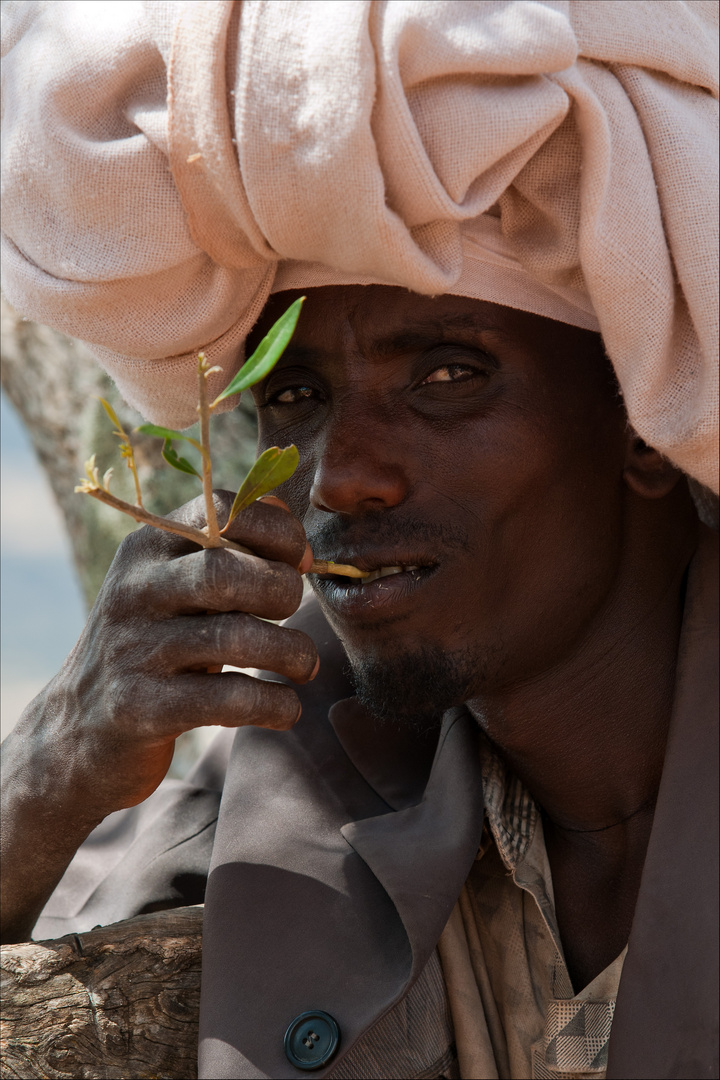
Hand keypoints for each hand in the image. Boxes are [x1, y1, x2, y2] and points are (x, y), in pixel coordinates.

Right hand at [7, 490, 316, 818]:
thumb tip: (295, 535)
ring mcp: (133, 650)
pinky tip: (286, 707)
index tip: (300, 563)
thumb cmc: (155, 645)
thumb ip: (229, 552)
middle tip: (294, 615)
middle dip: (282, 591)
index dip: (278, 532)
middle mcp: (135, 591)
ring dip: (292, 652)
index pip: (221, 510)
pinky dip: (276, 704)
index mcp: (147, 547)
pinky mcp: (141, 709)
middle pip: (227, 571)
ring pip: (236, 638)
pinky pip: (229, 700)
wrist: (78, 727)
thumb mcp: (177, 587)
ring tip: (305, 666)